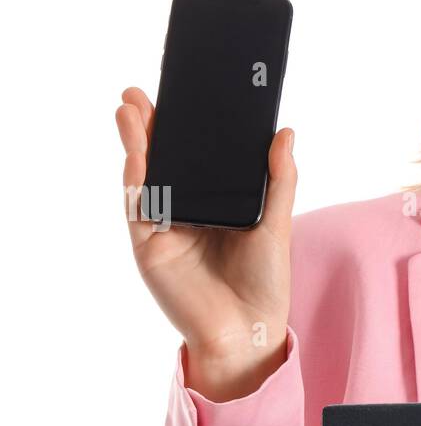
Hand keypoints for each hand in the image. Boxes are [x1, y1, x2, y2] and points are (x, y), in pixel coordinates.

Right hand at [116, 86, 296, 399]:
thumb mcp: (277, 224)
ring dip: (135, 143)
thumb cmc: (265, 284)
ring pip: (145, 178)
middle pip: (163, 162)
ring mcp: (165, 229)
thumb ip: (279, 179)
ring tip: (130, 108)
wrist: (249, 333)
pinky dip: (137, 180)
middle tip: (140, 92)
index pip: (196, 158)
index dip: (186, 128)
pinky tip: (137, 154)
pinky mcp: (151, 248)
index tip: (183, 94)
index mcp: (215, 203)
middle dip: (150, 127)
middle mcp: (186, 211)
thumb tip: (285, 132)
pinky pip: (139, 209)